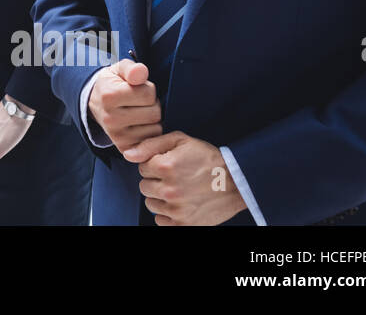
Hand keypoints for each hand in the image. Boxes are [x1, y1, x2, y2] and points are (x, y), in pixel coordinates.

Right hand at [88, 58, 161, 154]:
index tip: (138, 89)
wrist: (94, 104)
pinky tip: (141, 126)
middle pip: (154, 113)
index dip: (148, 89)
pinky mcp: (124, 148)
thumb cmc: (112, 85)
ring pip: (156, 129)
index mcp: (109, 96)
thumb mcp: (118, 70)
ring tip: (140, 113)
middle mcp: (111, 118)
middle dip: (152, 105)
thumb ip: (132, 68)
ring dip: (153, 120)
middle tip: (140, 102)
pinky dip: (151, 133)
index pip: (148, 94)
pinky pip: (152, 141)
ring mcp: (118, 136)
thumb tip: (141, 72)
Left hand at [125, 131, 246, 225]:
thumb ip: (150, 145)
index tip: (169, 165)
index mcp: (166, 166)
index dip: (154, 165)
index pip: (141, 168)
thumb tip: (128, 155)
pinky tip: (180, 204)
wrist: (238, 181)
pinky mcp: (185, 224)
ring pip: (151, 204)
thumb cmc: (208, 159)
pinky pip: (160, 220)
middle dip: (155, 181)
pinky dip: (167, 214)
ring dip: (160, 198)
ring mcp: (177, 209)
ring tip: (178, 190)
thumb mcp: (180, 140)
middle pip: (144, 187)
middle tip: (174, 178)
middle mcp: (169, 189)